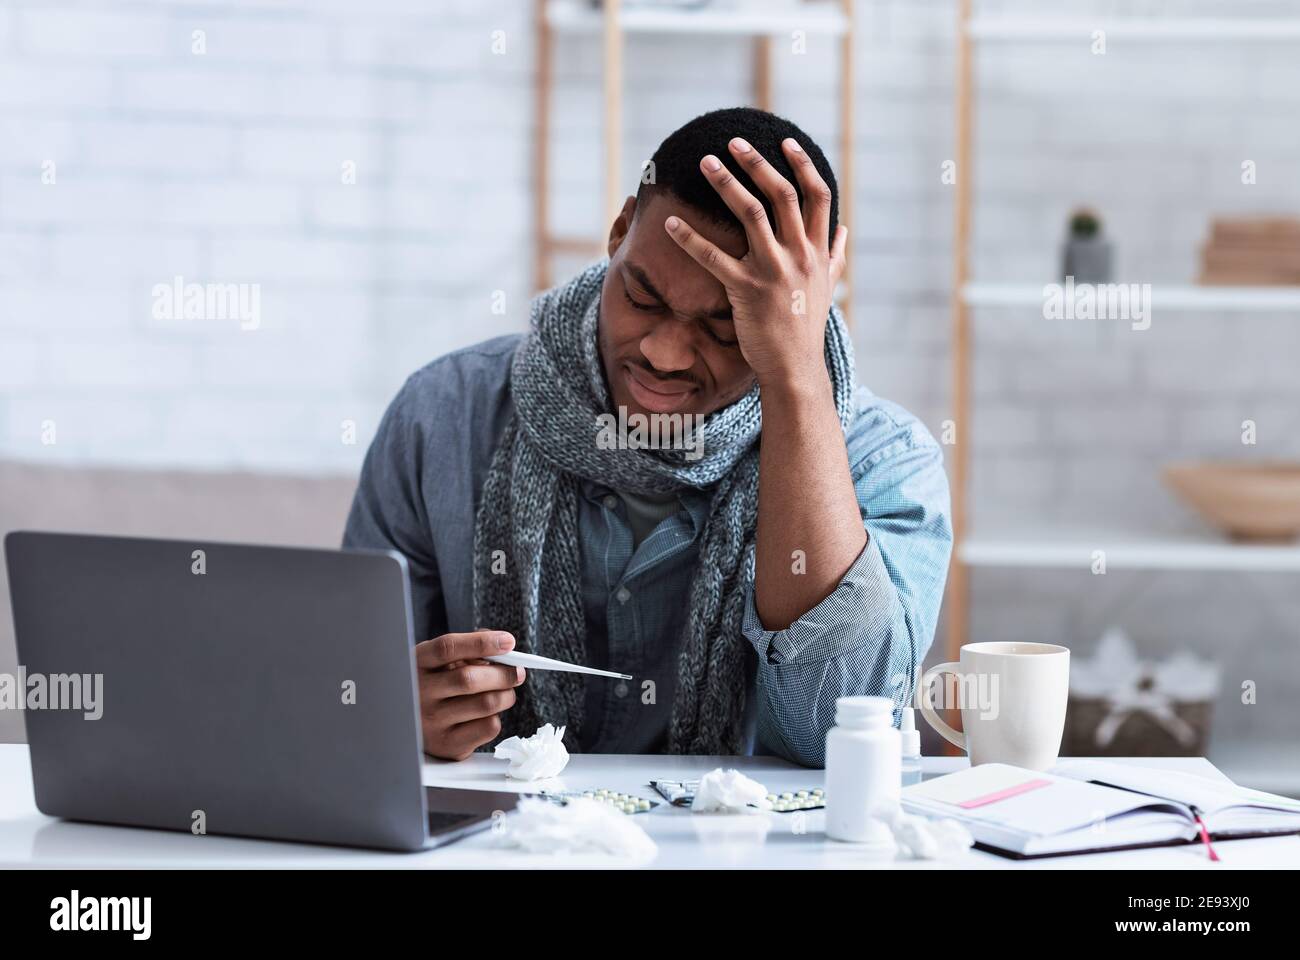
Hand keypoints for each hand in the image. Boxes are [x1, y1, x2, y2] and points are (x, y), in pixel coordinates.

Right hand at [416, 630, 525, 760]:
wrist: (411, 724)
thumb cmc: (434, 685)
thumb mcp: (440, 661)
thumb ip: (469, 647)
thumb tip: (503, 645)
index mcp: (417, 663)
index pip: (448, 648)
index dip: (481, 642)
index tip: (508, 641)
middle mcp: (419, 693)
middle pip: (469, 678)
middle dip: (503, 673)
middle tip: (517, 672)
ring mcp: (431, 722)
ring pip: (486, 703)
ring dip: (506, 695)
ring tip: (505, 692)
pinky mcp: (447, 745)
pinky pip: (488, 727)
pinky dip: (497, 716)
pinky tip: (488, 714)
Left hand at [664, 136, 847, 390]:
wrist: (795, 369)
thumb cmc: (806, 328)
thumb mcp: (829, 288)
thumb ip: (835, 255)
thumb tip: (843, 229)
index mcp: (817, 251)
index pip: (818, 196)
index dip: (803, 165)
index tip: (786, 142)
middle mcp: (799, 255)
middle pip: (782, 194)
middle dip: (757, 163)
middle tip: (733, 142)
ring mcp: (774, 271)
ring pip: (751, 213)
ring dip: (726, 183)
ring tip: (705, 163)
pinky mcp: (746, 290)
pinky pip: (713, 258)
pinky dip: (689, 238)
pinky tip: (670, 223)